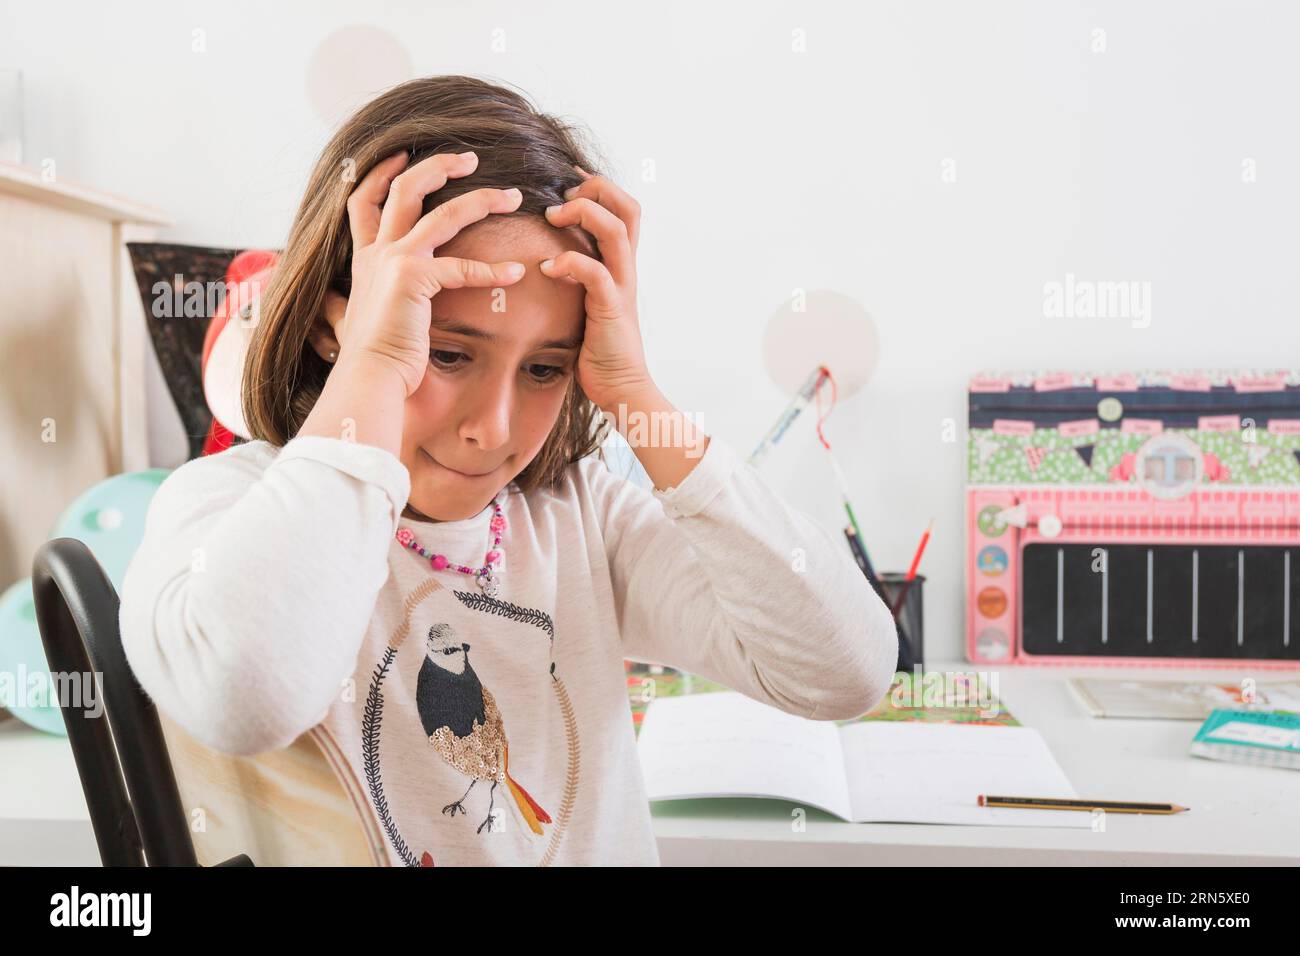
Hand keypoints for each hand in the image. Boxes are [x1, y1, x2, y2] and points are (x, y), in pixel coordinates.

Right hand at [330, 149, 527, 395]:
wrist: (368, 376)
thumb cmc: (369, 355)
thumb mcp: (351, 318)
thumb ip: (344, 305)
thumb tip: (333, 306)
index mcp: (365, 257)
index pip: (364, 199)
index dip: (381, 172)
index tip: (404, 153)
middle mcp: (378, 251)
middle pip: (406, 189)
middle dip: (439, 166)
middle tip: (471, 157)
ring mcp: (395, 260)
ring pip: (444, 213)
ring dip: (482, 200)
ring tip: (512, 196)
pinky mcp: (414, 279)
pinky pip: (463, 267)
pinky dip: (494, 270)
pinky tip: (517, 272)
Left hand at [539, 166, 651, 410]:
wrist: (621, 387)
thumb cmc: (599, 350)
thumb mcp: (586, 305)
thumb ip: (576, 280)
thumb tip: (544, 262)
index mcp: (621, 265)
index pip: (624, 210)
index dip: (600, 187)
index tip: (570, 181)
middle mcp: (626, 269)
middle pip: (628, 208)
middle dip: (596, 190)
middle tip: (563, 196)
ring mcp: (622, 286)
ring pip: (615, 230)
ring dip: (583, 215)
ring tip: (553, 217)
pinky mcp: (612, 308)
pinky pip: (595, 273)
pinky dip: (569, 262)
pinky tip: (547, 267)